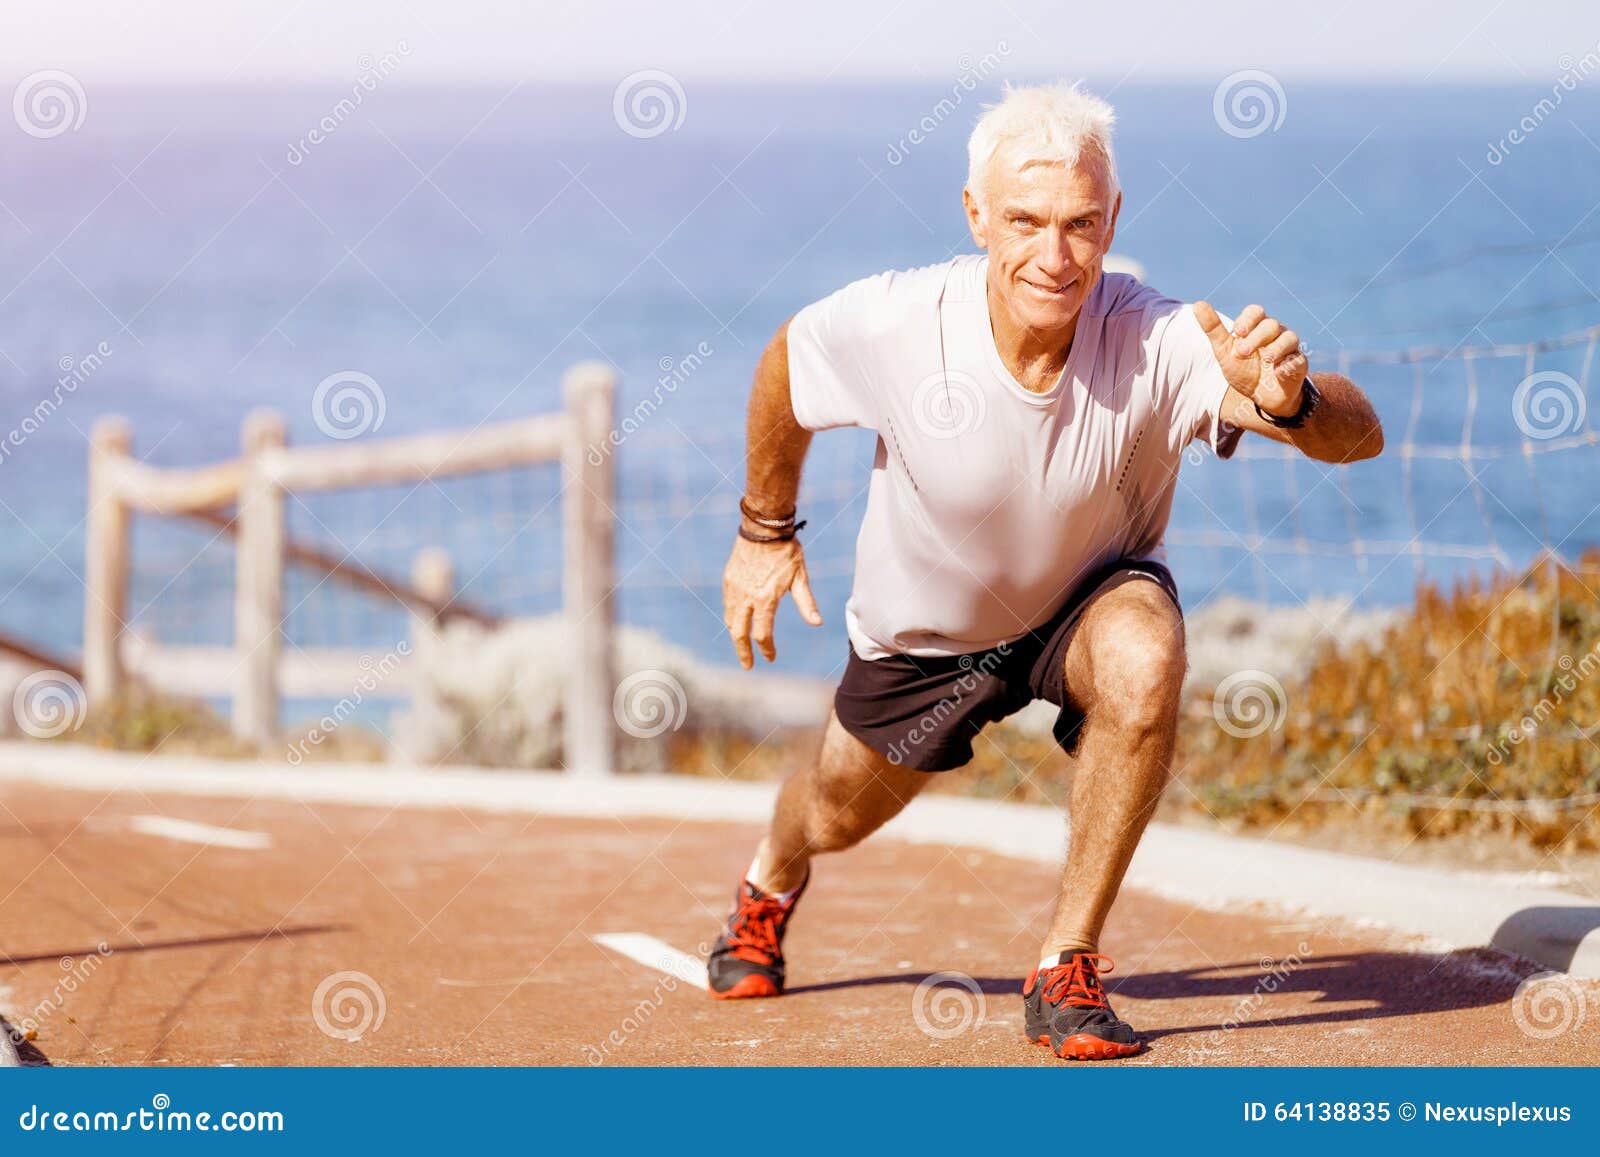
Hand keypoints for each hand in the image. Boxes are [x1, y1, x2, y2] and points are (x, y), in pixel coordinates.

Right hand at [722, 531, 821, 668]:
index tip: (771, 657)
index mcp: (765, 599)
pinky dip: (732, 619)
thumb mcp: (800, 577)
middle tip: (748, 665)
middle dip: (743, 652)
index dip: (767, 649)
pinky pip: (728, 606)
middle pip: (739, 633)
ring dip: (736, 636)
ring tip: (743, 645)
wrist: (763, 528)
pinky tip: (738, 622)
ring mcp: (735, 589)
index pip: (763, 634)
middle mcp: (746, 597)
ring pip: (731, 620)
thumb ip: (806, 603)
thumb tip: (817, 623)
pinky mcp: (729, 581)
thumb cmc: (786, 552)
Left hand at [1193, 301, 1308, 416]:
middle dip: (1256, 337)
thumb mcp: (1224, 351)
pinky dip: (1288, 364)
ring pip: (1289, 337)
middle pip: (1271, 324)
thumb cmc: (1242, 370)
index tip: (1238, 331)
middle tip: (1242, 352)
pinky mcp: (1298, 364)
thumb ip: (1213, 328)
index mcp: (1256, 328)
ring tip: (1265, 359)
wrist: (1260, 397)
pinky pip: (1298, 359)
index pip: (1255, 311)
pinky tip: (1277, 372)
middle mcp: (1275, 334)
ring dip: (1275, 348)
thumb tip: (1197, 304)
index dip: (1248, 319)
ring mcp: (1288, 348)